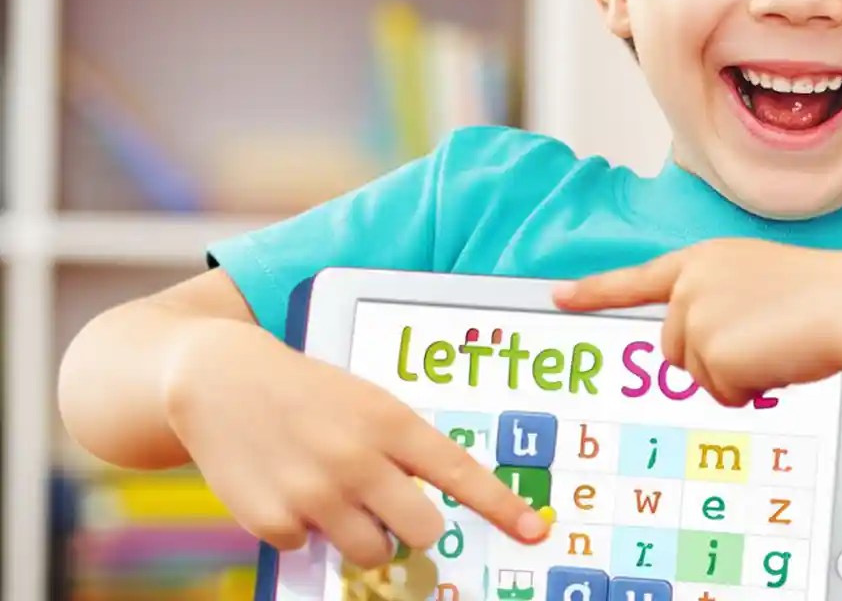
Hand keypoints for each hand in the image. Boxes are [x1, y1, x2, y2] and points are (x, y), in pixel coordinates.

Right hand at [161, 320, 548, 567]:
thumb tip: (435, 503)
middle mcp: (356, 460)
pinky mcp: (271, 521)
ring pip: (372, 551)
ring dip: (363, 534)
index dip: (501, 506)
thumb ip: (401, 447)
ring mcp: (313, 494)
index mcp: (387, 421)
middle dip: (416, 526)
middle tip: (394, 507)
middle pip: (422, 530)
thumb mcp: (364, 399)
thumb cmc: (306, 391)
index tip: (536, 531)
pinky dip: (304, 528)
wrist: (217, 379)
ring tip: (335, 494)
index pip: (458, 472)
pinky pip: (311, 548)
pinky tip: (287, 487)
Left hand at [553, 239, 841, 406]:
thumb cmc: (818, 296)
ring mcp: (695, 315)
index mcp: (701, 260)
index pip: (637, 278)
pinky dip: (748, 389)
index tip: (558, 295)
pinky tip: (777, 360)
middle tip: (764, 339)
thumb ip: (716, 302)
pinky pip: (720, 393)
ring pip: (696, 373)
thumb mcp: (755, 282)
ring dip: (734, 374)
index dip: (594, 290)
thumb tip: (701, 351)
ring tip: (775, 345)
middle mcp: (689, 284)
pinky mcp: (709, 349)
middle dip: (714, 359)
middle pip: (674, 348)